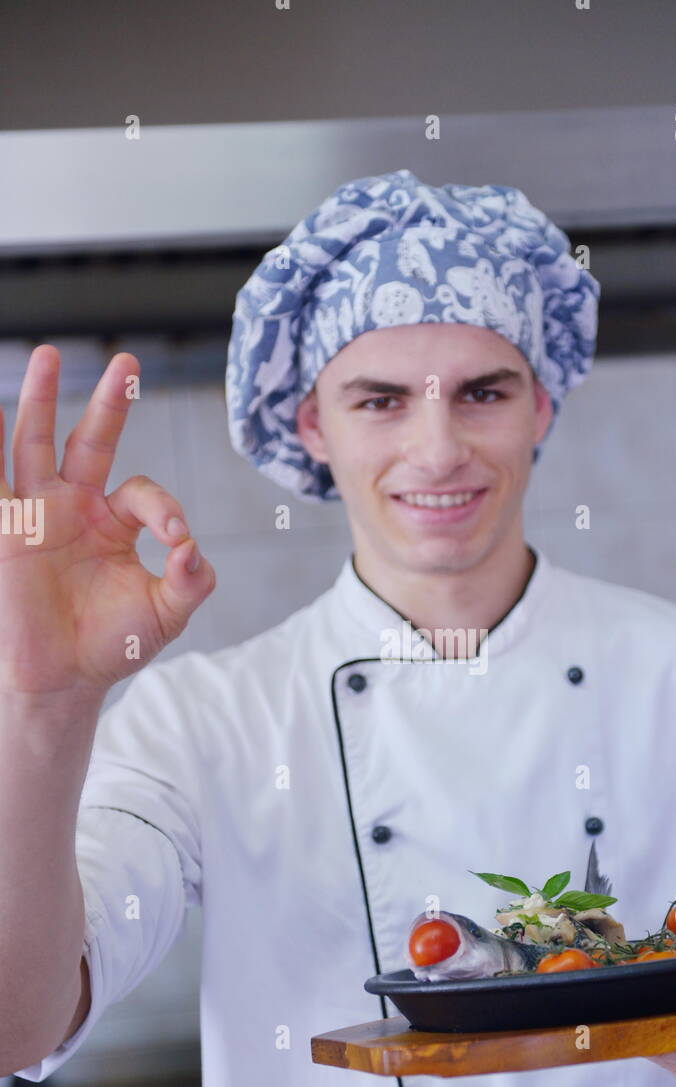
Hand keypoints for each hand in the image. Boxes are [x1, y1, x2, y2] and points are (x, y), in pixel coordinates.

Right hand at [0, 345, 215, 698]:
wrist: (64, 680)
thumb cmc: (115, 645)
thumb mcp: (166, 614)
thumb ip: (192, 581)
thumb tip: (195, 548)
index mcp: (116, 521)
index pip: (144, 493)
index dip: (165, 511)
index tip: (178, 544)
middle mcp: (77, 506)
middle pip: (93, 441)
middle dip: (109, 403)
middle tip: (127, 362)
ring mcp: (38, 513)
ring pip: (37, 444)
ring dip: (41, 401)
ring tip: (47, 355)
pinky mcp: (6, 530)